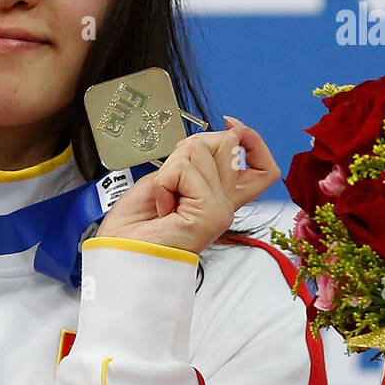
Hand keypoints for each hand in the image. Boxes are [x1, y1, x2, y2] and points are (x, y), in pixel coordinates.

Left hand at [98, 118, 279, 252]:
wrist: (120, 257)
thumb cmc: (135, 227)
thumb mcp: (168, 179)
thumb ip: (196, 161)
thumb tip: (221, 135)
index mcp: (219, 200)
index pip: (264, 167)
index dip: (253, 139)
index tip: (232, 126)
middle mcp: (226, 206)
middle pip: (228, 143)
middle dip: (190, 147)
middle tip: (172, 181)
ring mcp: (221, 210)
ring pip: (201, 148)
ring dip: (171, 167)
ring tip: (165, 197)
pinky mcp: (210, 212)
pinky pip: (184, 170)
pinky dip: (164, 182)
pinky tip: (163, 206)